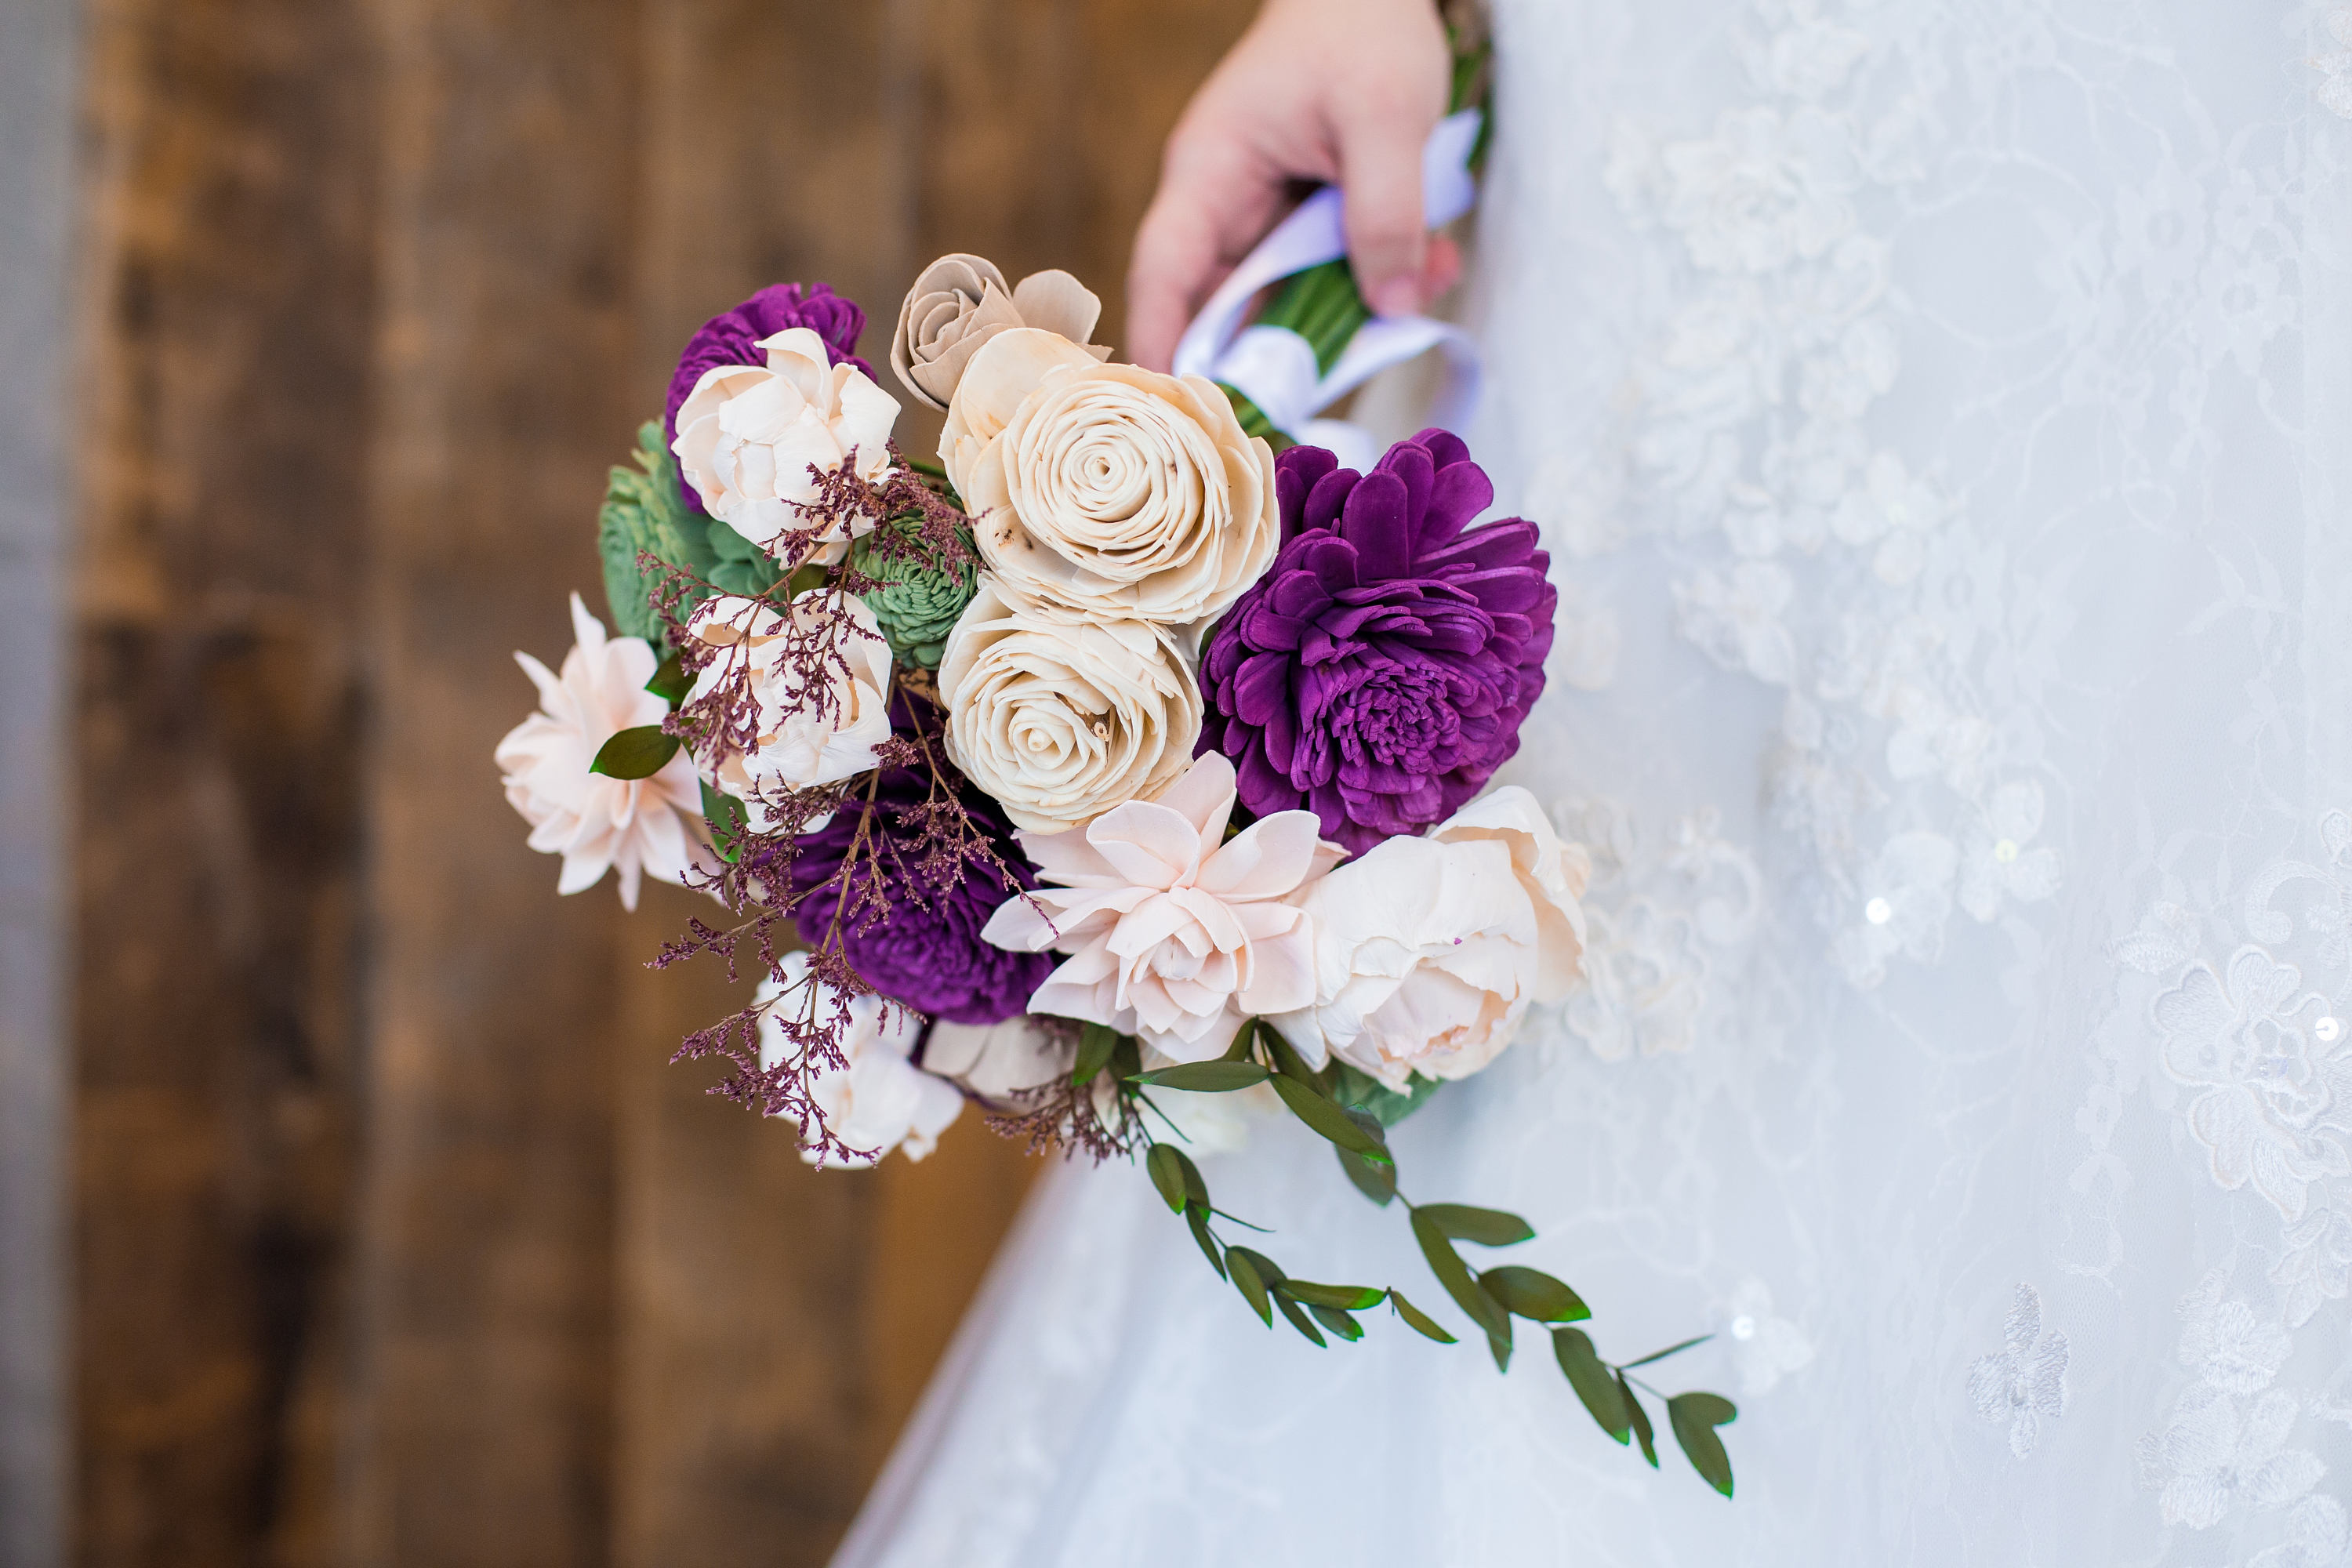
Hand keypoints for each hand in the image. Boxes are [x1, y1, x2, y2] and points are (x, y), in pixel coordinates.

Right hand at [1126, 0, 1457, 371]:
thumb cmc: (1362, 29)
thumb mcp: (1386, 117)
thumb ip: (1389, 212)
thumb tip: (1395, 306)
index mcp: (1212, 169)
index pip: (1166, 268)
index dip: (1164, 336)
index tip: (1174, 403)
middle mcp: (1228, 202)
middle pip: (1222, 303)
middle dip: (1263, 359)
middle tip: (1300, 411)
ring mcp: (1269, 215)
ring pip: (1286, 298)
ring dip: (1340, 320)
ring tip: (1398, 318)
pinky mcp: (1310, 221)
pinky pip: (1331, 274)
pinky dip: (1377, 284)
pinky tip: (1429, 272)